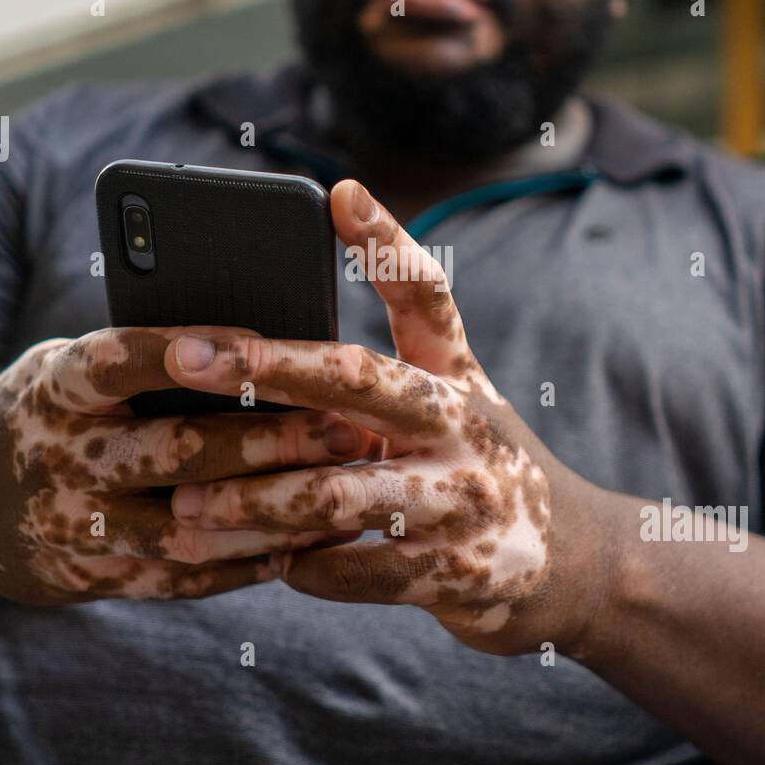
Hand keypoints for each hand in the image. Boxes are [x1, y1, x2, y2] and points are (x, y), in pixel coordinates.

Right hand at [0, 327, 378, 604]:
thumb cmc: (50, 412)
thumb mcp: (70, 370)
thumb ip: (141, 363)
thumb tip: (258, 346)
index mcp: (59, 388)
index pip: (123, 361)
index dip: (193, 352)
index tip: (267, 342)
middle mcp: (63, 457)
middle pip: (178, 451)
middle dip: (273, 442)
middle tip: (349, 428)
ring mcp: (77, 526)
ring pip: (192, 527)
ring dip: (277, 514)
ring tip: (350, 493)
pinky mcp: (96, 578)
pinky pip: (185, 576)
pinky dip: (250, 562)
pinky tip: (308, 542)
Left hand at [163, 181, 614, 655]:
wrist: (578, 565)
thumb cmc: (477, 468)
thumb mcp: (455, 405)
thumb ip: (380, 380)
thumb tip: (268, 345)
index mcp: (457, 376)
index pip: (425, 293)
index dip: (387, 241)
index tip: (338, 192)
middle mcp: (467, 424)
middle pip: (360, 380)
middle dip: (267, 366)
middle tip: (185, 357)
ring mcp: (466, 498)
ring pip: (340, 492)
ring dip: (254, 500)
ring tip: (188, 504)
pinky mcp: (459, 572)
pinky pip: (358, 572)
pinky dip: (304, 568)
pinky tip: (266, 564)